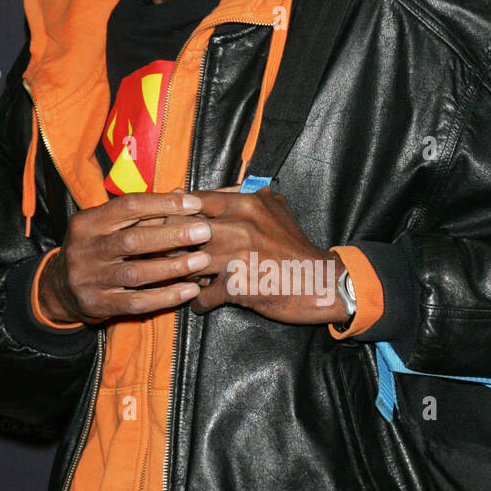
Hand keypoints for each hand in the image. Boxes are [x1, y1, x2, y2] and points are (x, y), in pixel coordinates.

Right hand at [37, 191, 211, 325]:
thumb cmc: (95, 249)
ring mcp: (89, 279)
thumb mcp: (108, 226)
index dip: (163, 204)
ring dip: (173, 267)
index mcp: (88, 222)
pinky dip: (165, 297)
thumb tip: (183, 194)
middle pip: (133, 240)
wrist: (59, 288)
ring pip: (136, 273)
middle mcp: (85, 249)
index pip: (128, 206)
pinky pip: (136, 302)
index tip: (195, 205)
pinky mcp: (97, 305)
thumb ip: (143, 213)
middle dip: (173, 235)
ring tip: (202, 260)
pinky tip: (189, 290)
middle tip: (205, 232)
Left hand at [179, 187, 350, 324]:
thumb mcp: (277, 209)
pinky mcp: (235, 287)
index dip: (178, 214)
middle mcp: (237, 228)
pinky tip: (203, 302)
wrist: (318, 281)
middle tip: (172, 254)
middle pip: (182, 232)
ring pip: (187, 265)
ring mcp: (234, 258)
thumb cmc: (295, 247)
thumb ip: (252, 195)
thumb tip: (227, 188)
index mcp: (244, 205)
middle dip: (174, 245)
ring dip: (185, 275)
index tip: (174, 225)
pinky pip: (202, 296)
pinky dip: (200, 302)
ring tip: (189, 279)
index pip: (193, 201)